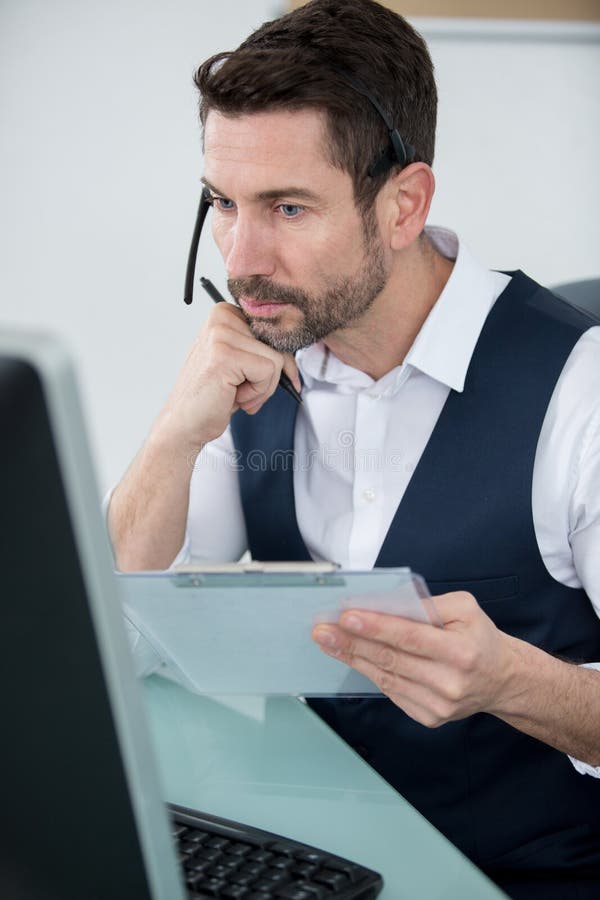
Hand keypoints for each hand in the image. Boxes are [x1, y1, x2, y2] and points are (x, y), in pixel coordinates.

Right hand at [155, 302, 299, 448]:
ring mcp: (220, 335)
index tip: (257, 379)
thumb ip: (263, 347)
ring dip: (262, 388)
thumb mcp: (242, 363)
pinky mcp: (224, 355)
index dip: (274, 361)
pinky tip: (232, 397)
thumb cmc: (214, 395)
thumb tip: (295, 344)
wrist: (186, 423)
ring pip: (276, 360)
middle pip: (278, 345)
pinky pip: (268, 372)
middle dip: (268, 378)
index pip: (274, 332)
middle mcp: (220, 317)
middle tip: (240, 391)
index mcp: (224, 313)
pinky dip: (257, 393)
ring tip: (235, 394)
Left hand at [312, 592, 516, 726]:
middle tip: (323, 630)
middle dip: (352, 643)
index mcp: (461, 652)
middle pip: (391, 659)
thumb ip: (430, 604)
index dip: (376, 627)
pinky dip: (370, 673)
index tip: (346, 616)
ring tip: (329, 641)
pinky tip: (353, 658)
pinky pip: (392, 691)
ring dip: (353, 658)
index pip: (410, 637)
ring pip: (386, 677)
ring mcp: (439, 705)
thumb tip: (388, 604)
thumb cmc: (480, 638)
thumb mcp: (466, 609)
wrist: (501, 680)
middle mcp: (450, 682)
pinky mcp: (429, 717)